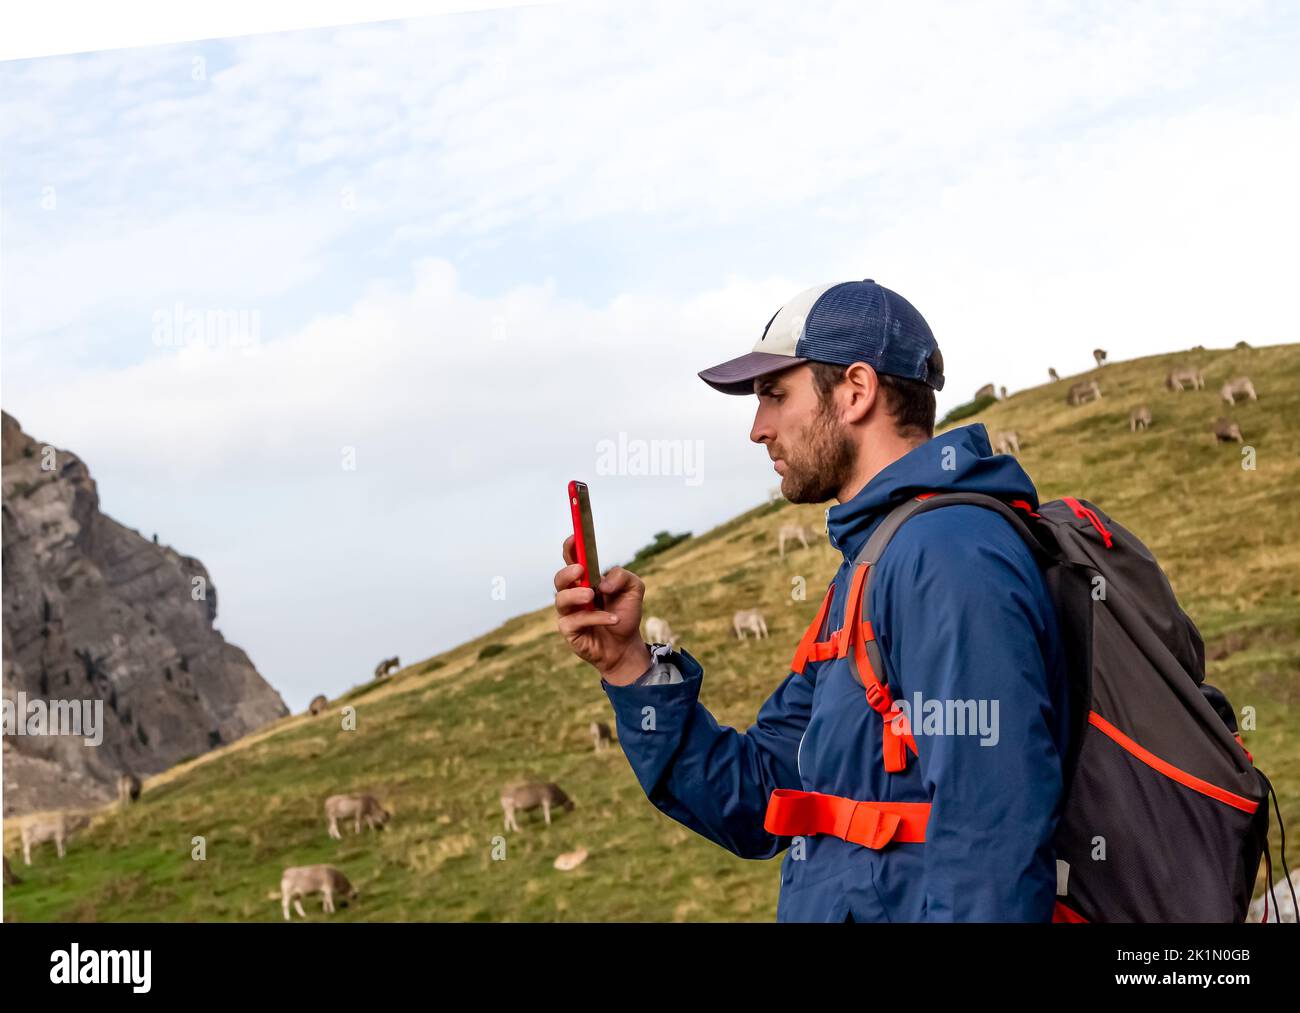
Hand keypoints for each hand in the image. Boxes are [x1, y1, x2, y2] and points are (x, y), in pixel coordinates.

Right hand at [555, 534, 651, 685]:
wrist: (626, 645)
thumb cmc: (625, 614)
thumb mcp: (634, 589)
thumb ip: (622, 577)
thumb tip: (603, 583)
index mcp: (586, 580)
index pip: (572, 560)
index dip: (570, 548)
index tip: (575, 538)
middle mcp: (574, 595)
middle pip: (559, 579)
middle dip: (567, 573)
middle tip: (581, 571)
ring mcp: (569, 613)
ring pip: (561, 599)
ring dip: (577, 595)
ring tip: (594, 596)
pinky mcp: (570, 631)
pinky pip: (574, 621)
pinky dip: (595, 618)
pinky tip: (613, 619)